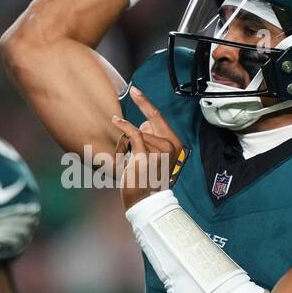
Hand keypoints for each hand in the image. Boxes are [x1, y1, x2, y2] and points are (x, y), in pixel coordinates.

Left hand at [113, 87, 185, 209]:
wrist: (145, 202)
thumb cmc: (146, 178)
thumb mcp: (155, 155)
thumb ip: (153, 137)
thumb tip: (144, 123)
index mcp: (175, 144)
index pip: (159, 118)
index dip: (146, 103)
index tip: (135, 91)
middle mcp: (171, 146)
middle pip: (148, 124)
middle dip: (135, 133)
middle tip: (131, 145)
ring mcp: (159, 150)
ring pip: (138, 133)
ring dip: (129, 144)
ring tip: (131, 162)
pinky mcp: (146, 155)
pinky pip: (134, 134)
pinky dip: (124, 126)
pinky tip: (116, 121)